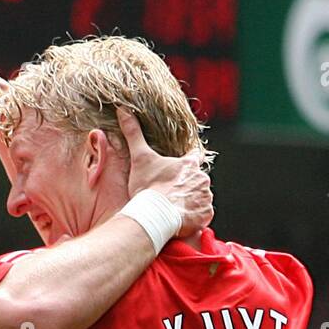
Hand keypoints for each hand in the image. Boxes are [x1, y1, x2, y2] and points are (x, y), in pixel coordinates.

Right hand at [116, 107, 212, 237]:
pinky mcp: (206, 214)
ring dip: (192, 201)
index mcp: (189, 164)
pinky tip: (182, 218)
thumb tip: (123, 110)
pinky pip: (204, 214)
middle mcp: (202, 178)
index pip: (194, 156)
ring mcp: (206, 197)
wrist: (155, 215)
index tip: (181, 166)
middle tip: (171, 193)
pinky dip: (195, 216)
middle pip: (198, 179)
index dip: (188, 160)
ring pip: (202, 197)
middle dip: (188, 185)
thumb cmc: (148, 187)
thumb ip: (133, 133)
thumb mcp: (139, 158)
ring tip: (175, 207)